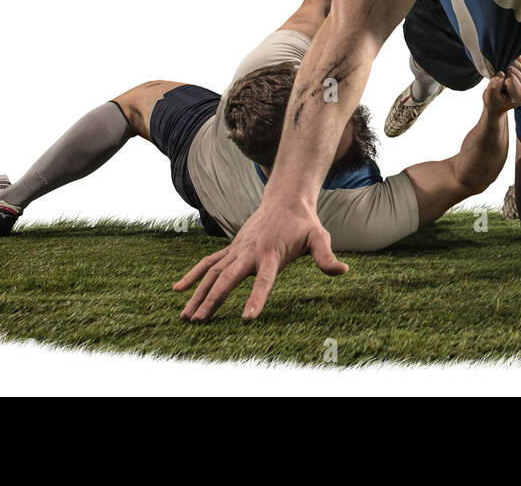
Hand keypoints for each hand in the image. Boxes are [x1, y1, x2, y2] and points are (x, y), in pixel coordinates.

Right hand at [173, 188, 347, 321]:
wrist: (285, 199)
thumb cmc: (304, 223)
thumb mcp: (319, 238)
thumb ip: (326, 257)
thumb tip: (342, 271)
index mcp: (271, 254)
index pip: (263, 280)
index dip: (256, 298)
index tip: (247, 318)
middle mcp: (249, 252)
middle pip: (228, 279)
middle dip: (212, 300)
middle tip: (198, 321)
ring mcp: (237, 250)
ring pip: (212, 273)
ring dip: (198, 294)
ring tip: (185, 317)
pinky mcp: (231, 249)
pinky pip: (208, 263)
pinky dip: (193, 275)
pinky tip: (178, 290)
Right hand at [482, 58, 520, 113]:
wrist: (497, 104)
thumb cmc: (493, 100)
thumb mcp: (490, 94)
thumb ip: (495, 85)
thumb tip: (501, 73)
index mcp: (520, 96)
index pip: (511, 77)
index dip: (502, 79)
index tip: (499, 86)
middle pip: (514, 70)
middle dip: (504, 72)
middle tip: (500, 82)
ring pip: (516, 64)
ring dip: (506, 67)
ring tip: (503, 78)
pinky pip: (519, 60)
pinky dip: (511, 62)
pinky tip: (506, 71)